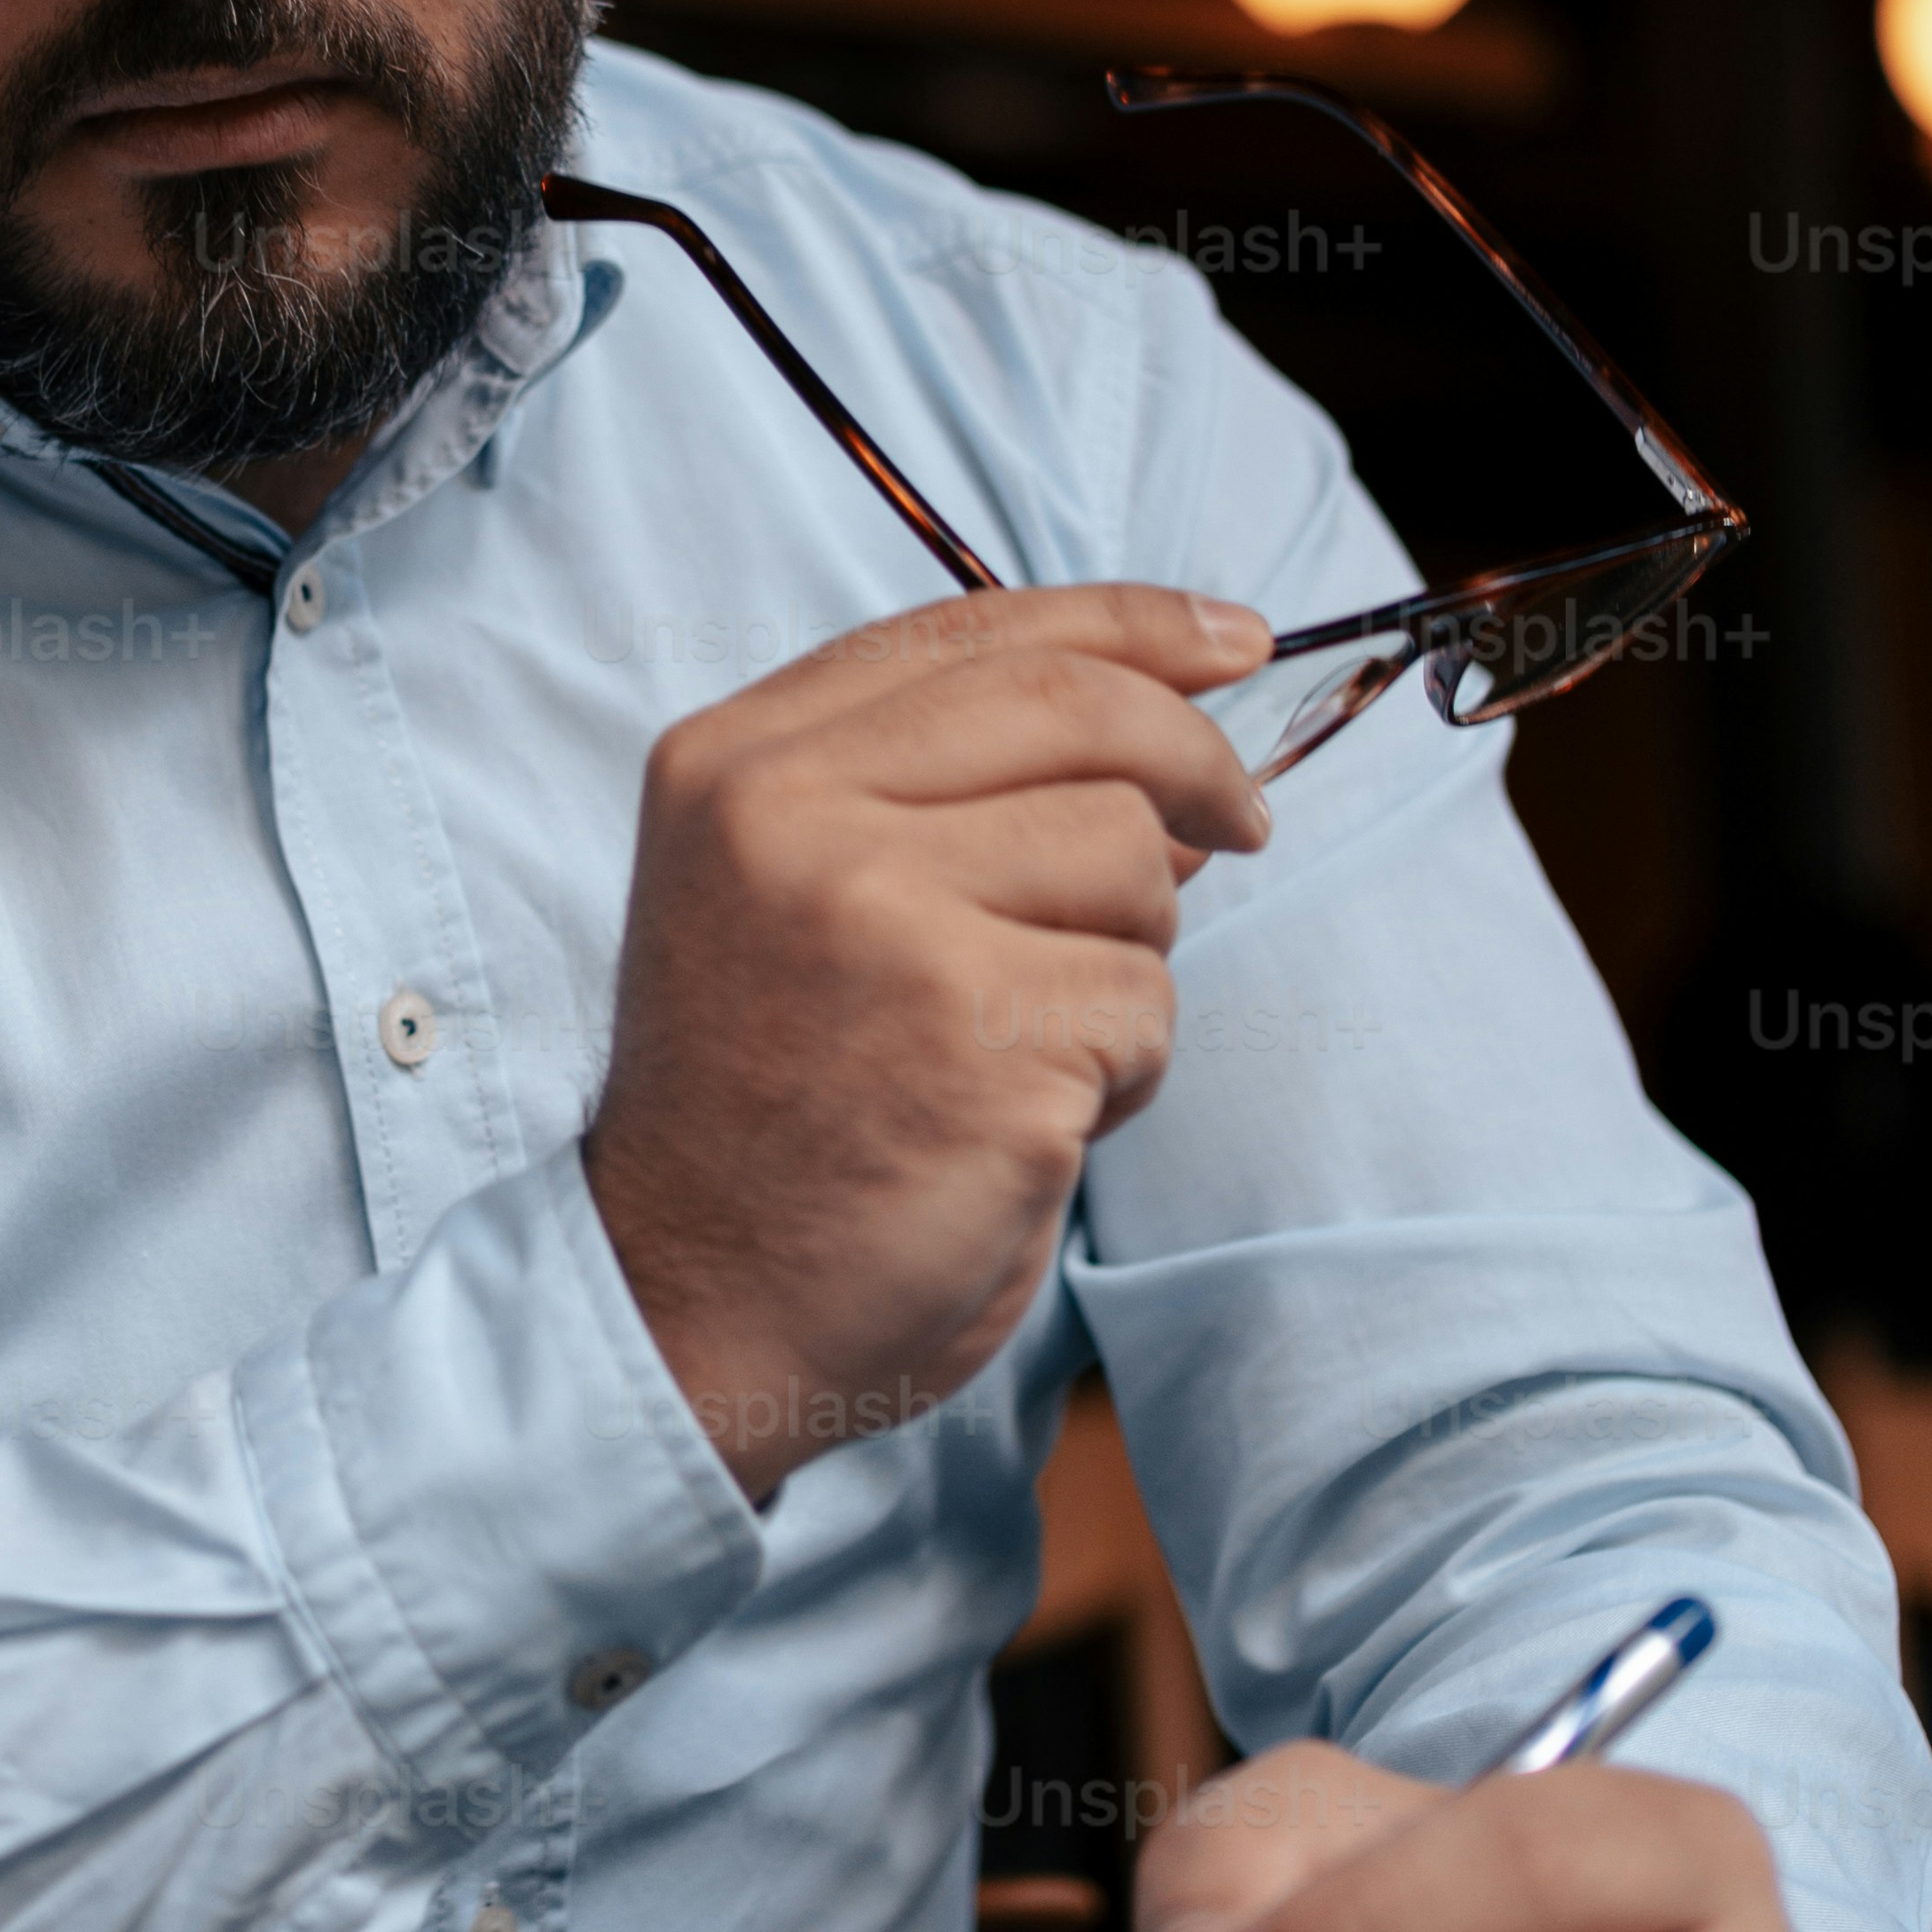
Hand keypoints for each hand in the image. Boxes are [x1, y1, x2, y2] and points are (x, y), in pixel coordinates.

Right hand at [587, 581, 1270, 1497]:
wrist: (687, 1308)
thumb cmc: (768, 1104)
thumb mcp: (798, 896)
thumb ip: (947, 792)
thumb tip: (1173, 741)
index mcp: (736, 763)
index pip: (972, 629)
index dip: (1131, 623)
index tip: (1234, 638)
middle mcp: (791, 818)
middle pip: (1079, 713)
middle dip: (1196, 763)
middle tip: (1243, 825)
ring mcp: (883, 925)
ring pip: (1130, 861)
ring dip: (1130, 959)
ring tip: (1031, 1040)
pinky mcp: (977, 1041)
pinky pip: (1146, 1004)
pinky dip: (1125, 1072)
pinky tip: (1030, 1118)